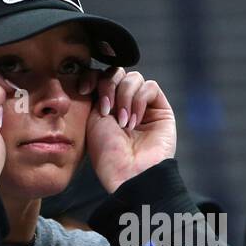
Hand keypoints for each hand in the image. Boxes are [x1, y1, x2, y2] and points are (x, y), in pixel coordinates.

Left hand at [83, 66, 176, 192]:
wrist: (127, 173)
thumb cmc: (107, 153)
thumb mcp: (92, 118)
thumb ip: (96, 93)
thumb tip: (98, 73)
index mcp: (105, 106)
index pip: (100, 76)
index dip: (92, 76)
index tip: (83, 89)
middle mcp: (124, 104)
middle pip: (116, 72)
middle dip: (108, 86)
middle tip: (105, 111)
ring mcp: (144, 106)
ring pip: (133, 77)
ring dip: (124, 96)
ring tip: (122, 122)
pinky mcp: (161, 109)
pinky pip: (150, 87)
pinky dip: (139, 100)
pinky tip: (134, 121)